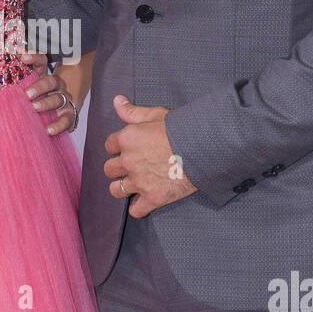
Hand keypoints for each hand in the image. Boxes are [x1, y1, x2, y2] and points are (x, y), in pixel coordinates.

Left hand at [19, 51, 78, 134]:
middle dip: (39, 87)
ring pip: (57, 99)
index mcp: (45, 76)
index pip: (41, 63)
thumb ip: (18, 82)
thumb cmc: (41, 98)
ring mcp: (64, 101)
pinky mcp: (69, 116)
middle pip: (50, 82)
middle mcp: (57, 86)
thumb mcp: (30, 88)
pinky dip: (58, 125)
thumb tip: (2, 66)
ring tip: (34, 108)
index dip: (33, 58)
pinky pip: (66, 120)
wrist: (66, 108)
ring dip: (46, 103)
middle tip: (27, 94)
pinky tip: (49, 130)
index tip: (22, 57)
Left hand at [104, 95, 196, 216]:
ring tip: (133, 185)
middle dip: (117, 168)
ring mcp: (139, 181)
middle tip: (131, 167)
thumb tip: (116, 101)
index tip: (128, 149)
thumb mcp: (156, 114)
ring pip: (115, 190)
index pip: (109, 146)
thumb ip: (133, 111)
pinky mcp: (152, 198)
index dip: (118, 147)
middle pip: (109, 169)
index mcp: (127, 139)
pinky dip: (139, 208)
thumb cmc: (182, 130)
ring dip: (122, 188)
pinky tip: (144, 201)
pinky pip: (136, 210)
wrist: (203, 149)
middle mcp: (128, 161)